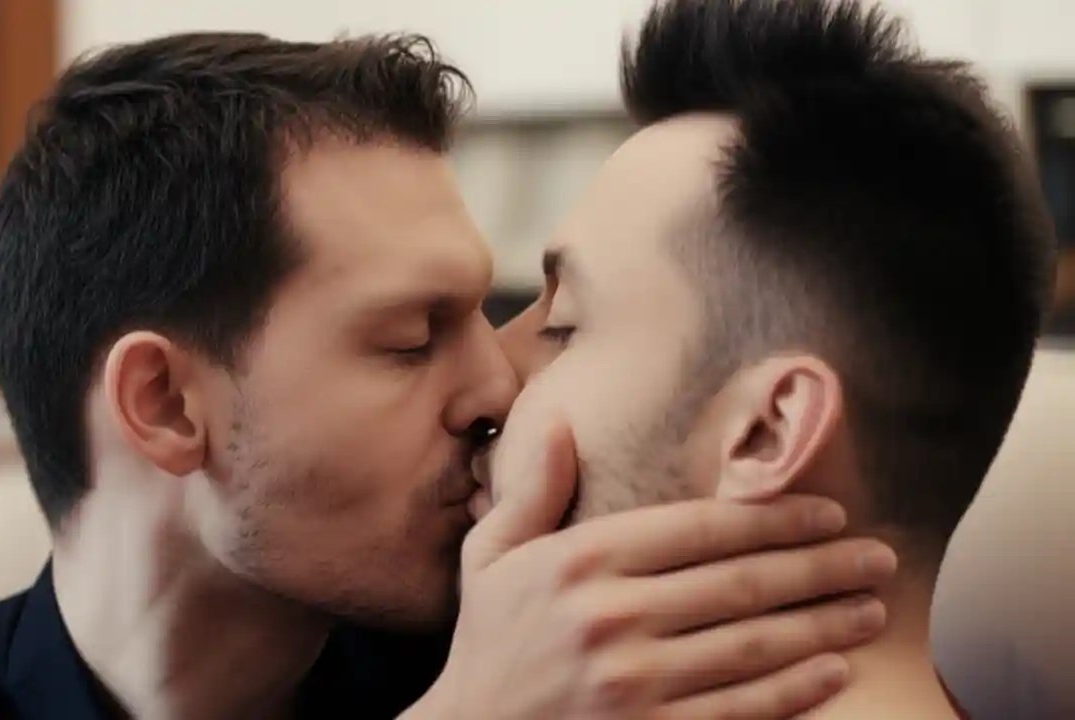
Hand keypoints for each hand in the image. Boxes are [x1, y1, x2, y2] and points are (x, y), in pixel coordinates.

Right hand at [408, 423, 895, 719]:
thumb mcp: (491, 556)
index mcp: (580, 561)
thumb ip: (531, 491)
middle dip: (823, 567)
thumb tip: (559, 422)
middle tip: (878, 557)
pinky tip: (834, 672)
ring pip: (755, 647)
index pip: (700, 529)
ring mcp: (635, 684)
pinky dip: (796, 691)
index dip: (774, 518)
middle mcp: (612, 618)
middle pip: (743, 583)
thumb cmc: (489, 643)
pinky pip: (742, 711)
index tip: (827, 512)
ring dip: (826, 626)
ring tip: (872, 609)